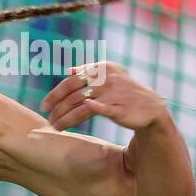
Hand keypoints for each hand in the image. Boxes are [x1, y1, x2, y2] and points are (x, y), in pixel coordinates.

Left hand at [40, 61, 168, 132]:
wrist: (151, 107)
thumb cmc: (124, 92)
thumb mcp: (110, 75)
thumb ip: (89, 72)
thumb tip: (69, 70)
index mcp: (102, 68)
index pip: (71, 81)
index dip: (55, 94)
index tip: (44, 105)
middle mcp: (106, 78)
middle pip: (73, 93)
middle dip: (57, 107)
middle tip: (48, 118)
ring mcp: (113, 93)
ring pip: (80, 104)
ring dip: (65, 117)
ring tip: (55, 126)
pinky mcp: (118, 108)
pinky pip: (97, 110)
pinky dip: (81, 113)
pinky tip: (68, 123)